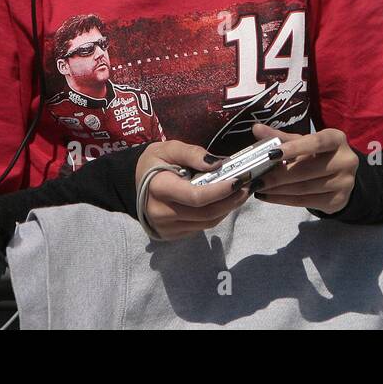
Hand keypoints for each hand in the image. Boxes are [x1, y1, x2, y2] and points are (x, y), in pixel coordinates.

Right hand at [134, 140, 249, 240]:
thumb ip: (193, 153)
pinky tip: (225, 201)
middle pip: (206, 213)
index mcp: (159, 189)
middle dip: (231, 200)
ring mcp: (166, 228)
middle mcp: (161, 213)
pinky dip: (217, 215)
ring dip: (228, 208)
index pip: (196, 196)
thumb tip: (218, 164)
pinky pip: (201, 227)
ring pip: (207, 223)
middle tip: (248, 186)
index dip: (220, 191)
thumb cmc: (154, 163)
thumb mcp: (169, 148)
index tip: (239, 180)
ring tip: (241, 192)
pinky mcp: (171, 235)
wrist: (134, 184)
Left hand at [248, 122, 358, 214]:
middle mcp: (346, 159)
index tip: (271, 154)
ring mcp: (345, 182)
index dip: (294, 148)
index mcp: (336, 139)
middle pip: (306, 170)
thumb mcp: (303, 143)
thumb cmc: (318, 155)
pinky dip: (283, 200)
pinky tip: (269, 197)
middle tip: (256, 179)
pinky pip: (306, 202)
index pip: (316, 143)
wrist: (341, 178)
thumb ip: (281, 138)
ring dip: (278, 190)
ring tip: (259, 188)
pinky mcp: (338, 200)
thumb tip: (256, 128)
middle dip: (278, 176)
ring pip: (304, 188)